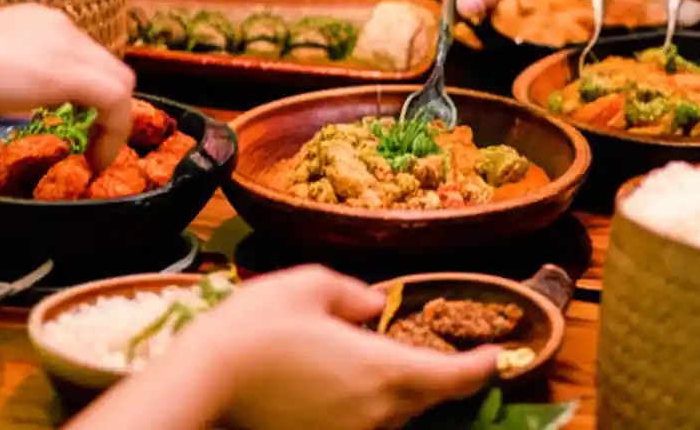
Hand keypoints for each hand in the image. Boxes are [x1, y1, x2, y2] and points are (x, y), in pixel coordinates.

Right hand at [0, 5, 133, 166]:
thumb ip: (13, 74)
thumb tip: (17, 100)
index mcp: (40, 20)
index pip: (86, 55)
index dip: (89, 92)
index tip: (82, 121)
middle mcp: (59, 26)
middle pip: (108, 66)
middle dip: (107, 107)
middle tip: (95, 140)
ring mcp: (65, 46)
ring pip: (119, 81)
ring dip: (115, 122)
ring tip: (97, 152)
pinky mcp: (66, 73)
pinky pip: (115, 100)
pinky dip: (114, 131)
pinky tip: (96, 156)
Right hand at [179, 266, 497, 429]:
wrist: (204, 383)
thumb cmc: (256, 326)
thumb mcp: (308, 284)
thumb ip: (353, 293)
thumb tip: (375, 307)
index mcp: (384, 370)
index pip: (455, 378)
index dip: (482, 367)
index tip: (495, 356)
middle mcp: (376, 412)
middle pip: (424, 397)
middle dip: (434, 374)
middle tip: (436, 351)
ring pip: (392, 413)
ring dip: (396, 389)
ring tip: (375, 359)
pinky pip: (360, 423)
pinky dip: (364, 404)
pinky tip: (338, 381)